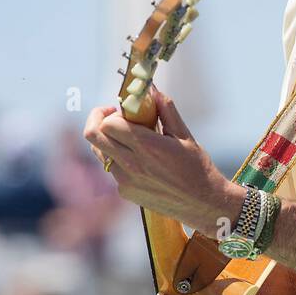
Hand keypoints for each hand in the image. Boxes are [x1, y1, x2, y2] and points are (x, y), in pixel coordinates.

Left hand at [82, 88, 241, 235]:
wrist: (203, 204)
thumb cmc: (197, 168)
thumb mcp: (184, 136)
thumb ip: (166, 110)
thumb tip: (154, 90)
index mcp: (147, 146)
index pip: (108, 124)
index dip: (110, 113)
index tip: (122, 111)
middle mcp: (131, 165)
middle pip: (93, 136)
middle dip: (97, 121)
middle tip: (112, 118)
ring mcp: (126, 181)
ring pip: (100, 153)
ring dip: (109, 141)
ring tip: (129, 140)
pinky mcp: (126, 193)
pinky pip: (112, 170)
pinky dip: (120, 160)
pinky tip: (140, 162)